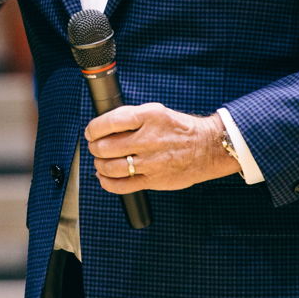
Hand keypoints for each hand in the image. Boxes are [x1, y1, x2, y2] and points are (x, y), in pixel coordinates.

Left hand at [85, 103, 239, 192]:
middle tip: (97, 147)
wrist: (207, 148)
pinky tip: (104, 177)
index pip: (109, 122)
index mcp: (148, 117)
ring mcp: (151, 162)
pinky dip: (106, 182)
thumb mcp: (156, 111)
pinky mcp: (153, 180)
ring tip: (102, 161)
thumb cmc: (179, 129)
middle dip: (95, 147)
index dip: (93, 129)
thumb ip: (130, 117)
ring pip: (110, 167)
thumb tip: (102, 127)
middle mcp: (148, 139)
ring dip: (99, 165)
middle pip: (105, 147)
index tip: (91, 132)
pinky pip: (121, 186)